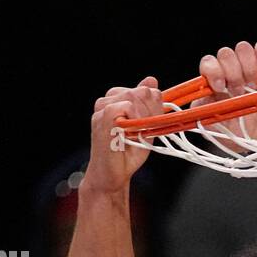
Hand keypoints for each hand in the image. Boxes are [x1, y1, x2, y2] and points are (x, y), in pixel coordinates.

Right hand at [84, 76, 161, 193]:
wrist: (114, 176)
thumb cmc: (128, 154)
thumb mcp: (145, 126)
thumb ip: (149, 105)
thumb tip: (152, 80)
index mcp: (115, 100)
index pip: (144, 89)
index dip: (154, 107)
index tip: (152, 124)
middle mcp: (106, 101)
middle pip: (140, 90)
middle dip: (152, 111)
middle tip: (147, 130)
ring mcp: (102, 108)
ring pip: (133, 95)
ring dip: (145, 116)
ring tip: (140, 133)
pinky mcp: (102, 118)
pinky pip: (125, 105)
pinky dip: (136, 118)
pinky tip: (134, 130)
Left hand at [195, 41, 256, 147]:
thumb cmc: (240, 133)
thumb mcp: (218, 129)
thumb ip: (205, 117)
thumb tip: (197, 110)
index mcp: (215, 84)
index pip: (208, 64)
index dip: (213, 71)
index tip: (220, 87)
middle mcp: (230, 72)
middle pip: (225, 54)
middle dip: (233, 72)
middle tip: (240, 91)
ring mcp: (248, 67)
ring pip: (242, 48)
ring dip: (248, 65)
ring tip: (254, 84)